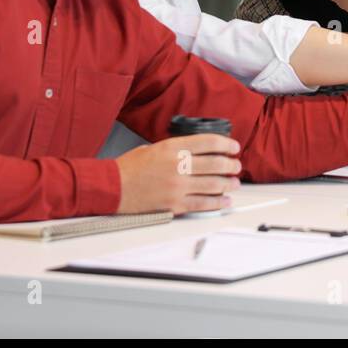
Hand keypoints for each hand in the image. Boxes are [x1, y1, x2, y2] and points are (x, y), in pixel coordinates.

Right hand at [115, 134, 241, 214]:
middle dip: (231, 165)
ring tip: (234, 183)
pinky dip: (217, 203)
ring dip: (228, 184)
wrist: (111, 187)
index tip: (233, 147)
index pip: (209, 142)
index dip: (226, 144)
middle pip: (216, 164)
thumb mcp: (154, 147)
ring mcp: (177, 186)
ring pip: (213, 184)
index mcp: (173, 147)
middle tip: (236, 166)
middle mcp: (178, 165)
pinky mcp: (174, 204)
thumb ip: (177, 148)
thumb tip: (199, 151)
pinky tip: (224, 200)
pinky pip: (202, 204)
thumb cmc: (129, 168)